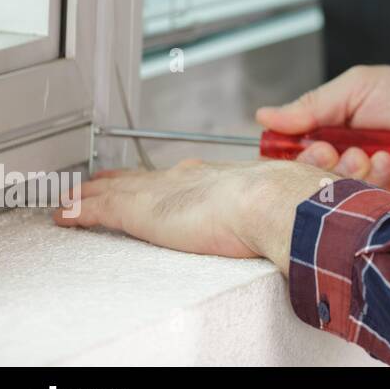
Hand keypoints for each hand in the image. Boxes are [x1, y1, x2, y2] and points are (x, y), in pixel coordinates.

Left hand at [53, 158, 329, 272]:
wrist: (277, 203)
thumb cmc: (291, 204)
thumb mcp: (293, 193)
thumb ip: (296, 193)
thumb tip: (322, 193)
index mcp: (222, 177)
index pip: (184, 176)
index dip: (165, 178)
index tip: (152, 178)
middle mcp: (191, 179)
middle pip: (149, 177)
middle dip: (124, 179)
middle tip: (100, 180)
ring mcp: (167, 194)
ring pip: (121, 189)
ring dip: (97, 192)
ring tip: (75, 196)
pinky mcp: (146, 212)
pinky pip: (103, 209)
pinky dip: (83, 209)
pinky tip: (66, 212)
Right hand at [255, 65, 389, 207]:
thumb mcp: (359, 87)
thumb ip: (312, 104)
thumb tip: (265, 115)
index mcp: (334, 127)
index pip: (292, 147)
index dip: (289, 150)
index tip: (298, 145)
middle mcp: (344, 156)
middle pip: (304, 174)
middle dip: (316, 162)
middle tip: (333, 151)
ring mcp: (362, 181)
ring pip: (329, 191)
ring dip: (349, 171)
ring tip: (373, 154)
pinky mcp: (379, 204)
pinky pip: (358, 204)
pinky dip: (371, 183)